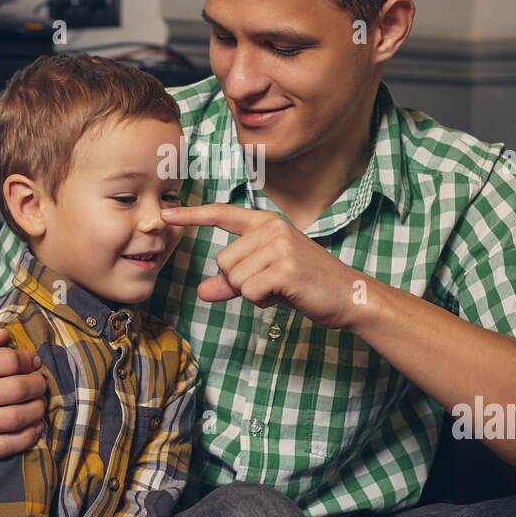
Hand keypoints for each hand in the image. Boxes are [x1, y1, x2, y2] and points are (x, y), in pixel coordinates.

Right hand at [0, 318, 46, 464]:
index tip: (32, 362)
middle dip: (37, 384)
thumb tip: (3, 335)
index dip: (27, 360)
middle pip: (16, 389)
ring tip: (39, 402)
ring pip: (15, 418)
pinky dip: (29, 436)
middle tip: (39, 383)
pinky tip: (34, 426)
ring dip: (37, 409)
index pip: (7, 361)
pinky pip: (6, 446)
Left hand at [160, 203, 369, 331]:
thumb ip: (233, 282)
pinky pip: (249, 292)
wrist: (350, 295)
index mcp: (267, 223)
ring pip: (234, 278)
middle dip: (241, 281)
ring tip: (281, 288)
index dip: (192, 216)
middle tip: (273, 283)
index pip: (222, 215)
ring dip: (253, 292)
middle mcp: (271, 228)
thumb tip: (202, 290)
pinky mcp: (284, 268)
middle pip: (223, 261)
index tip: (165, 215)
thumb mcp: (266, 279)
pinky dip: (263, 301)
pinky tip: (286, 295)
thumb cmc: (307, 285)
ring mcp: (279, 246)